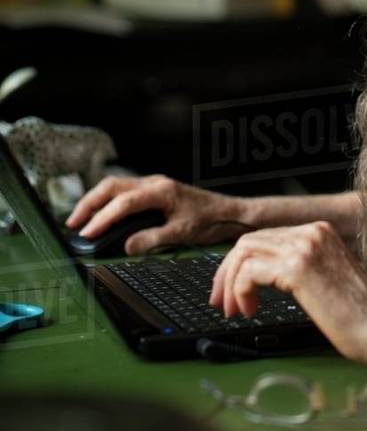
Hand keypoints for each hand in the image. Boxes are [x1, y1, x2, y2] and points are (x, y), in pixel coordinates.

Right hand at [64, 174, 245, 255]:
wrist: (229, 213)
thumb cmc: (210, 221)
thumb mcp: (181, 234)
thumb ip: (152, 240)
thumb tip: (126, 247)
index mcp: (160, 190)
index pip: (122, 203)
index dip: (102, 219)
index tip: (87, 233)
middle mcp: (154, 182)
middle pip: (112, 186)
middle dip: (89, 203)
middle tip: (72, 224)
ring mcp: (154, 184)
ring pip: (116, 186)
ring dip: (96, 201)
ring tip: (81, 220)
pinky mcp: (156, 191)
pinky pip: (125, 191)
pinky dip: (108, 201)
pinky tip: (102, 214)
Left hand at [209, 220, 366, 366]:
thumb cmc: (358, 317)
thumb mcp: (323, 282)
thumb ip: (296, 270)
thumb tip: (257, 276)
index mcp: (319, 231)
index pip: (263, 238)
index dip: (239, 266)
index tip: (230, 293)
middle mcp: (311, 232)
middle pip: (248, 242)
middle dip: (226, 273)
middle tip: (221, 303)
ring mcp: (306, 246)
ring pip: (244, 253)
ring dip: (230, 284)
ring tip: (235, 311)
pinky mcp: (299, 267)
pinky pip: (250, 271)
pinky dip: (240, 292)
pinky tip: (249, 311)